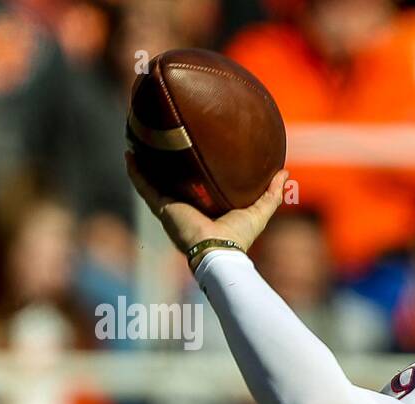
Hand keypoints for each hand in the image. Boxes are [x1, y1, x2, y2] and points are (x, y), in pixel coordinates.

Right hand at [124, 151, 287, 265]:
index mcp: (206, 209)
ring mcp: (171, 208)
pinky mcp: (162, 208)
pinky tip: (129, 155)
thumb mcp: (259, 211)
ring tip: (139, 142)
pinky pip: (144, 187)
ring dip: (145, 164)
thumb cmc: (239, 237)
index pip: (197, 188)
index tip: (192, 154)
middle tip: (162, 142)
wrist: (218, 251)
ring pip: (154, 182)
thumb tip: (285, 173)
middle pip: (172, 182)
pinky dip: (136, 172)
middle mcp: (186, 208)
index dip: (193, 173)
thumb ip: (272, 194)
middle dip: (165, 165)